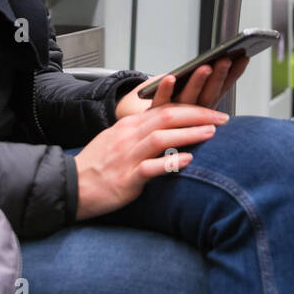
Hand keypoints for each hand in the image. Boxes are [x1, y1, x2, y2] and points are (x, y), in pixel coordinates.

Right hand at [75, 76, 228, 220]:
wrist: (72, 185)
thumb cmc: (98, 165)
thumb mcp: (119, 139)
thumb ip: (142, 132)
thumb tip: (168, 128)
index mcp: (129, 124)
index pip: (165, 108)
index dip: (192, 107)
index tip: (213, 111)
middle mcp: (129, 136)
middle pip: (168, 116)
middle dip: (198, 115)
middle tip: (221, 118)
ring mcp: (128, 156)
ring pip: (162, 137)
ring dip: (189, 133)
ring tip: (211, 132)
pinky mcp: (127, 177)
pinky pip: (151, 167)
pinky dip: (171, 162)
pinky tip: (188, 160)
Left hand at [114, 56, 246, 119]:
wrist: (142, 137)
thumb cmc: (168, 114)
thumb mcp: (192, 96)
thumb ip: (208, 83)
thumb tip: (226, 59)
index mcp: (202, 108)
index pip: (221, 89)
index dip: (232, 75)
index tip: (243, 58)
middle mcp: (190, 113)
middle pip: (207, 95)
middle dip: (217, 77)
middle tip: (225, 60)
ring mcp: (174, 115)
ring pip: (189, 98)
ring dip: (197, 83)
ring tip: (205, 66)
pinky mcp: (153, 115)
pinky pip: (161, 102)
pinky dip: (165, 90)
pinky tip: (171, 77)